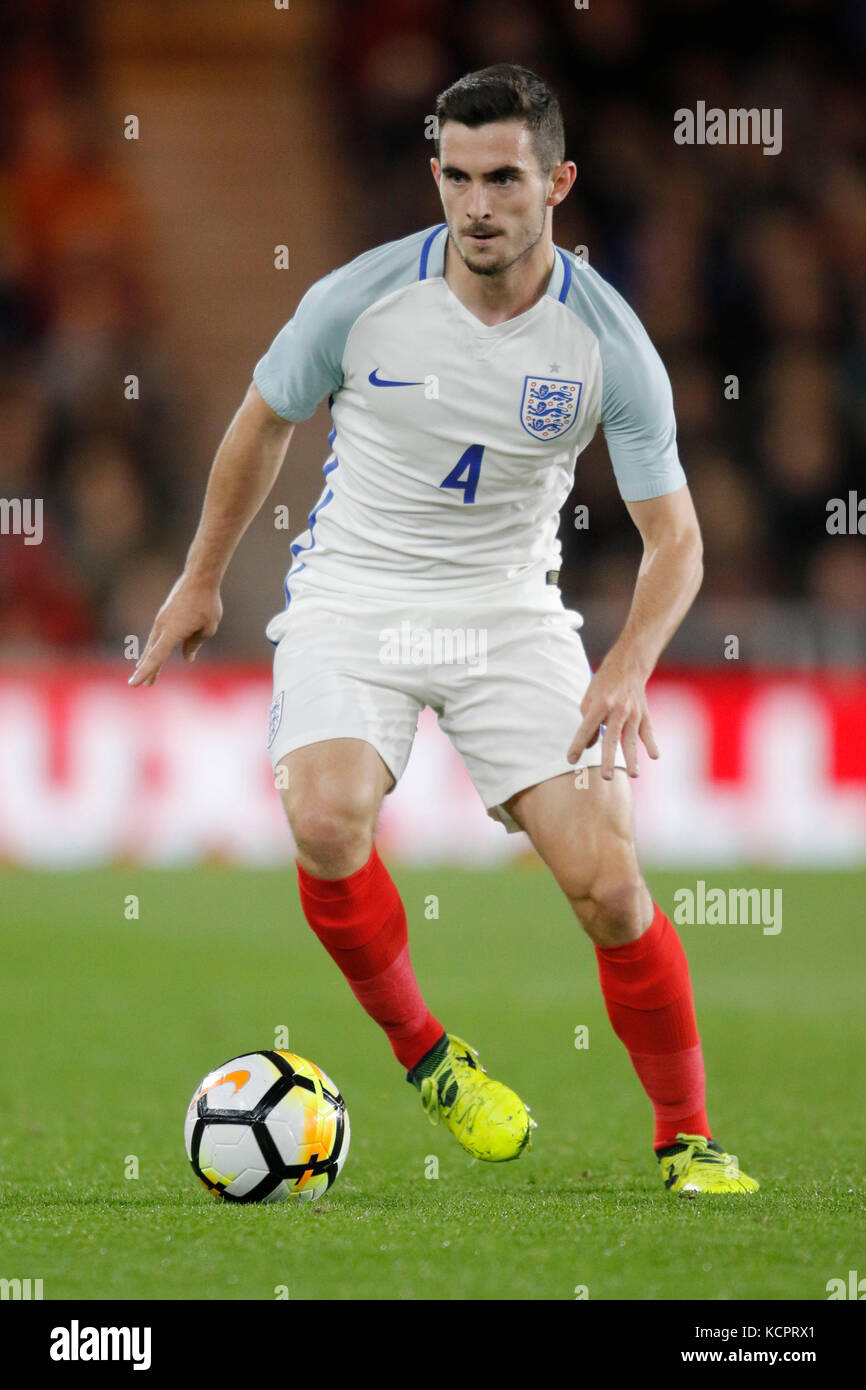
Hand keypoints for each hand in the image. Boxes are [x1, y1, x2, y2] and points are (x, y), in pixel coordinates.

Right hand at [128, 573, 222, 686]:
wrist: (199, 577)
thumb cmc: (206, 603)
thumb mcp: (207, 628)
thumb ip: (195, 644)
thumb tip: (187, 657)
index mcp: (171, 633)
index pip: (156, 657)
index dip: (145, 671)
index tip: (133, 684)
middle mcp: (162, 627)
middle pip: (152, 653)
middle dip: (147, 669)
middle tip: (142, 684)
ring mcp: (162, 620)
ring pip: (153, 643)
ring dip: (149, 657)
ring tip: (142, 669)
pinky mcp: (165, 614)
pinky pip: (158, 634)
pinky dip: (155, 644)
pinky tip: (155, 648)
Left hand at [566, 650, 659, 778]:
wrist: (628, 666)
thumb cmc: (604, 685)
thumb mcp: (589, 698)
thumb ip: (588, 723)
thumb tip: (589, 747)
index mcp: (600, 704)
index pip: (586, 728)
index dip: (578, 744)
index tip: (571, 760)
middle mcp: (617, 709)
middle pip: (611, 738)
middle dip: (608, 759)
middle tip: (605, 777)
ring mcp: (633, 712)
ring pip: (632, 739)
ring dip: (632, 758)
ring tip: (633, 775)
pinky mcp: (645, 714)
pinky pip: (648, 731)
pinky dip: (652, 743)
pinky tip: (654, 756)